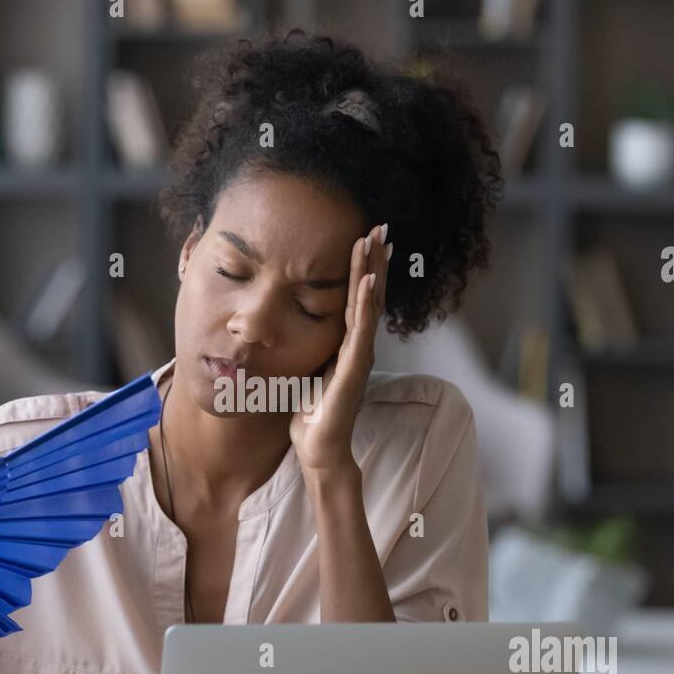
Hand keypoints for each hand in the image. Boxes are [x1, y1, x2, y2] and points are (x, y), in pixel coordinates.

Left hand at [290, 222, 390, 471]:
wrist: (319, 447)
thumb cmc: (313, 412)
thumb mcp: (309, 367)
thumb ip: (311, 344)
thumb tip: (292, 321)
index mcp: (348, 343)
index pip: (357, 297)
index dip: (364, 267)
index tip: (365, 237)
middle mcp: (359, 345)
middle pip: (370, 293)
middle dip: (375, 259)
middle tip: (381, 226)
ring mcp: (360, 355)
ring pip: (369, 304)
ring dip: (373, 270)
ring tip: (377, 241)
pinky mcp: (355, 368)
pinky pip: (361, 329)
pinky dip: (366, 303)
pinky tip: (369, 281)